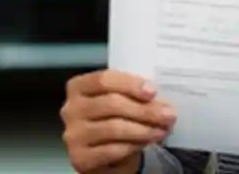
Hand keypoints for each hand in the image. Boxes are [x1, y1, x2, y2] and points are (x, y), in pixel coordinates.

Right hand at [60, 69, 176, 173]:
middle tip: (168, 115)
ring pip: (114, 127)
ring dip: (144, 129)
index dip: (130, 84)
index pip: (103, 80)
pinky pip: (113, 150)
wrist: (102, 156)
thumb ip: (132, 95)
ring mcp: (73, 135)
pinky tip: (146, 143)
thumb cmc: (112, 122)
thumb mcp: (120, 102)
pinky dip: (134, 146)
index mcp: (78, 87)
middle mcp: (70, 109)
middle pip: (111, 104)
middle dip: (145, 110)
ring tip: (162, 130)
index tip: (153, 92)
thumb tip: (160, 103)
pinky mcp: (80, 158)